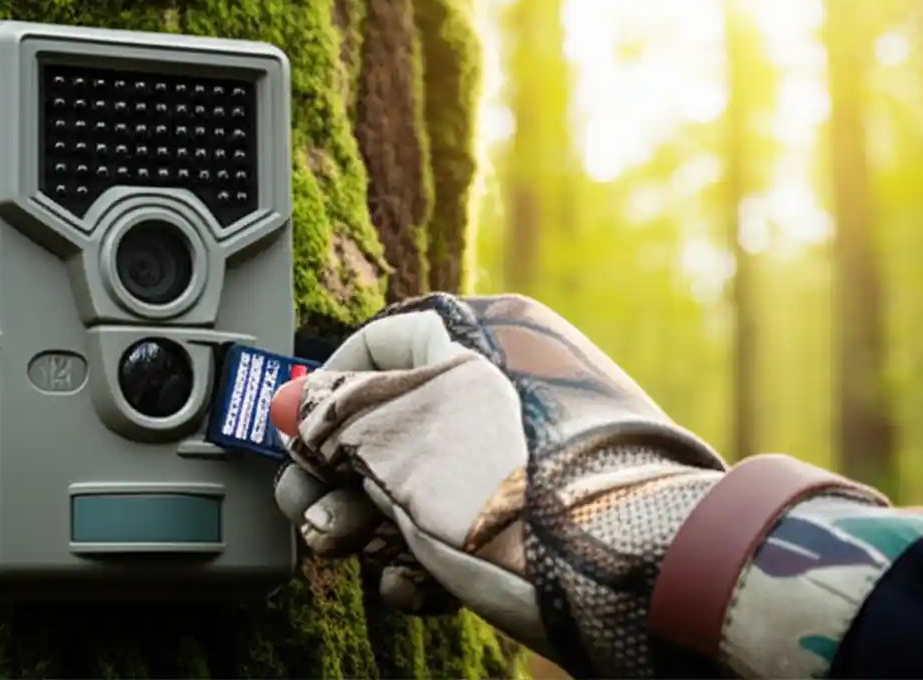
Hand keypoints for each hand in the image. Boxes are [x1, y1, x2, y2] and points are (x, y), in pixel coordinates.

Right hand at [269, 293, 726, 675]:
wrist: (637, 572)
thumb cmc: (517, 485)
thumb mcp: (399, 437)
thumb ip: (333, 417)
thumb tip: (285, 406)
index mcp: (476, 335)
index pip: (373, 347)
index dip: (320, 399)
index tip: (292, 447)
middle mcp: (499, 384)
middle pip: (387, 423)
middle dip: (338, 481)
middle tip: (316, 521)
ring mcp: (519, 451)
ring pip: (417, 483)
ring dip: (370, 527)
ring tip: (355, 556)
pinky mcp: (535, 512)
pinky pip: (458, 525)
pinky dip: (424, 556)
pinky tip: (412, 587)